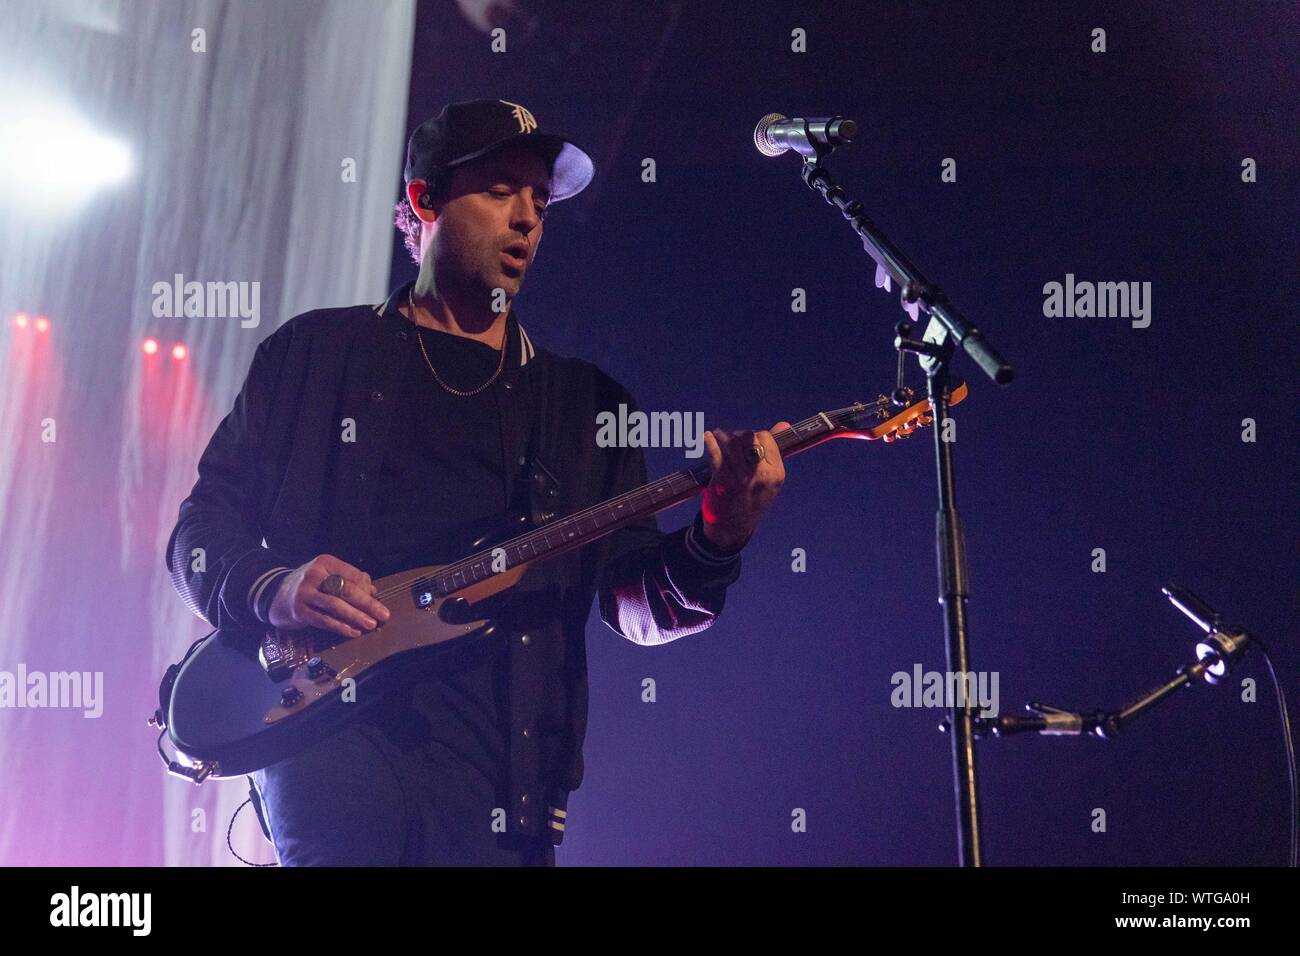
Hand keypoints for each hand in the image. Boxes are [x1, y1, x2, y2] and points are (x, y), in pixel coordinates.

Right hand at [268, 554, 390, 638]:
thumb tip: (373, 590)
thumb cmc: (310, 586)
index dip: (368, 589)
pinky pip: (324, 620)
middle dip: (367, 604)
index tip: (380, 602)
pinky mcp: (300, 611)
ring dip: (355, 616)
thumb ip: (350, 580)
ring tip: (370, 625)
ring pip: (335, 605)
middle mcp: (315, 575)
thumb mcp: (328, 575)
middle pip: (346, 589)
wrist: (276, 595)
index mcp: (325, 563)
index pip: (353, 575)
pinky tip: (353, 632)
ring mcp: (305, 593)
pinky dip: (340, 627)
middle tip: (383, 615)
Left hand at [700, 421, 788, 552]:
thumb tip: (784, 424)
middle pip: (749, 437)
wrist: (732, 531)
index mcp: (776, 474)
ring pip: (731, 443)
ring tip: (719, 436)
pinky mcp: (722, 479)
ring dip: (723, 436)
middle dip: (739, 435)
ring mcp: (740, 477)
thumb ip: (774, 452)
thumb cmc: (751, 502)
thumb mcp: (770, 481)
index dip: (756, 436)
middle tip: (732, 439)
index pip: (766, 438)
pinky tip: (708, 437)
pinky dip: (710, 442)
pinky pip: (715, 453)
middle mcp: (760, 475)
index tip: (747, 442)